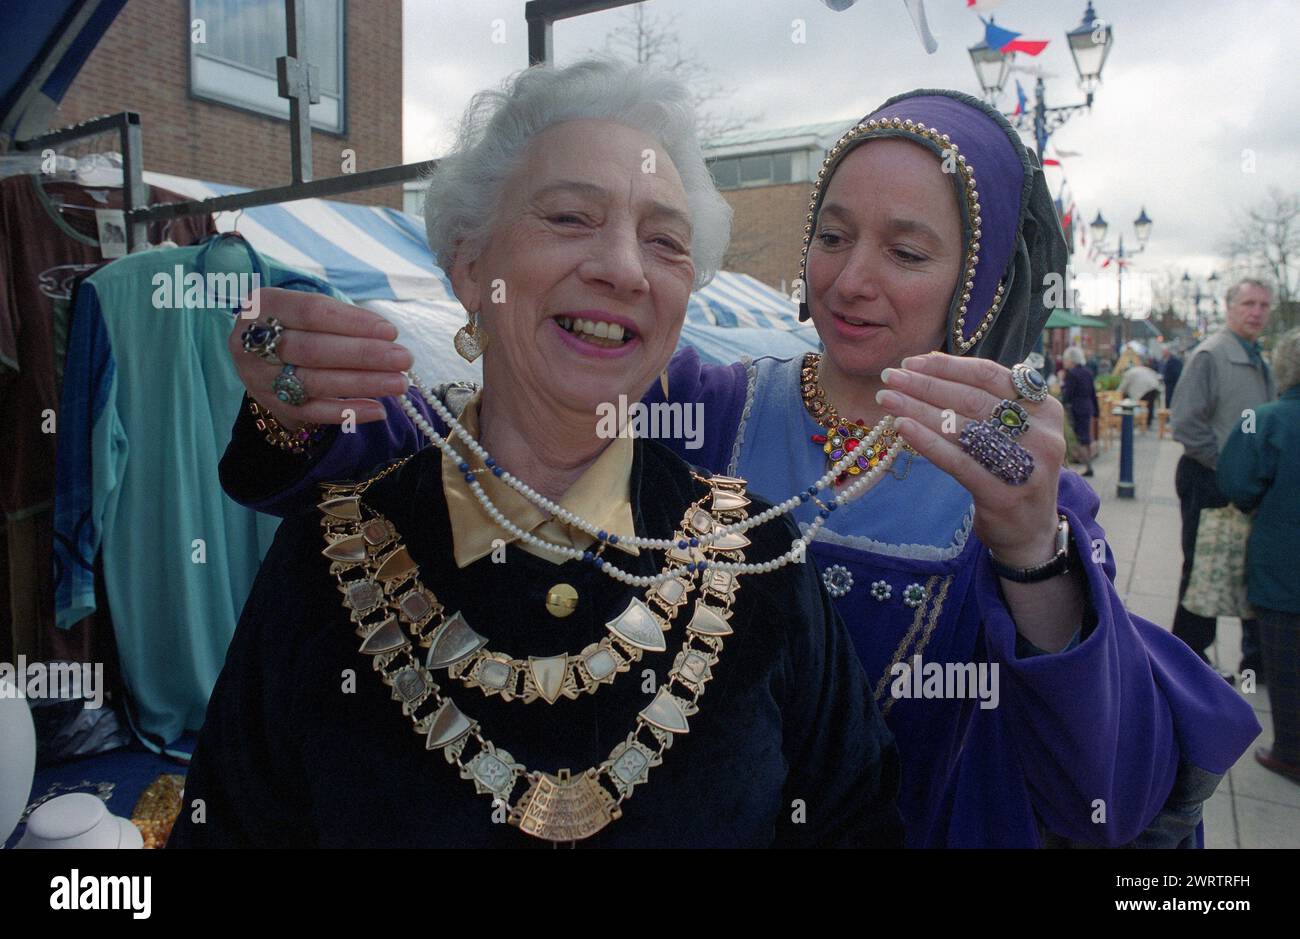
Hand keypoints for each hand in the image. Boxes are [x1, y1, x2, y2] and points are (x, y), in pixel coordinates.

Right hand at [229, 288, 412, 430]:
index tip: (391, 331)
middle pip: (313, 350)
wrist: (262, 355)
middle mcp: (252, 342)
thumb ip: (341, 318)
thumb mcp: (308, 309)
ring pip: (315, 382)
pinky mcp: (273, 405)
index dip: (353, 322)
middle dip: (364, 355)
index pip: (312, 312)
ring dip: (362, 384)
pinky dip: (347, 412)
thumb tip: (387, 338)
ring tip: (399, 384)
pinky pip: (313, 412)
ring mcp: (260, 377)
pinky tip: (378, 410)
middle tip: (404, 359)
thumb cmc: (298, 324)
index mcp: (264, 305)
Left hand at [877, 353, 1066, 569]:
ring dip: (919, 408)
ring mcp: (1025, 465)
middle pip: (972, 399)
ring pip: (962, 428)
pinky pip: (957, 461)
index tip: (913, 361)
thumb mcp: (1013, 430)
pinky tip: (902, 427)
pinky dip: (927, 441)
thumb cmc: (1012, 470)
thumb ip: (985, 400)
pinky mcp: (1003, 494)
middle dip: (926, 384)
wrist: (1031, 530)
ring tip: (887, 398)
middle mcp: (1042, 433)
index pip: (990, 375)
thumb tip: (930, 366)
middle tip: (891, 376)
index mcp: (1045, 408)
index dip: (948, 366)